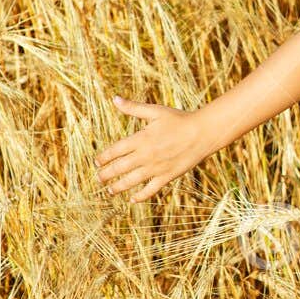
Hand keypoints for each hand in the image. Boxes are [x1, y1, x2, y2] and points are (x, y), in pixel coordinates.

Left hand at [94, 96, 214, 202]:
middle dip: (106, 174)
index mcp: (141, 138)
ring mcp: (156, 168)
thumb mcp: (156, 111)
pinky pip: (151, 190)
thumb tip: (115, 99)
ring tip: (109, 191)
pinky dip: (140, 196)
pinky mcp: (167, 176)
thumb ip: (134, 108)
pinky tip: (132, 200)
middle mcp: (146, 155)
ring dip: (118, 187)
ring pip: (131, 181)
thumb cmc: (179, 119)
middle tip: (98, 178)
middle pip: (119, 167)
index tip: (97, 161)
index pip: (115, 150)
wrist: (202, 133)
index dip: (104, 157)